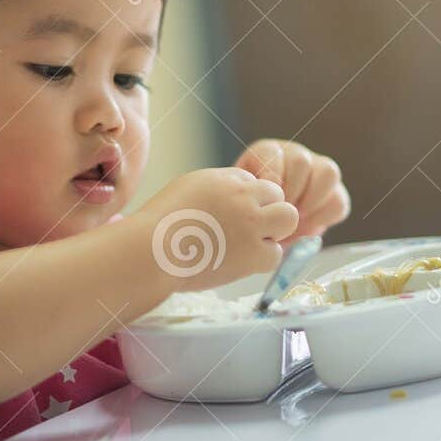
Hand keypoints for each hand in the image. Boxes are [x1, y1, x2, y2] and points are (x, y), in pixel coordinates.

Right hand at [135, 167, 298, 290]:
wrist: (152, 249)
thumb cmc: (160, 223)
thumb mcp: (186, 188)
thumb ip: (215, 189)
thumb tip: (230, 197)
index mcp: (224, 179)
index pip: (253, 182)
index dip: (247, 200)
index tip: (231, 215)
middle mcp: (243, 196)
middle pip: (278, 194)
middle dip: (270, 210)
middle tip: (250, 228)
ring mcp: (251, 223)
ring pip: (288, 219)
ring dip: (273, 232)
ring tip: (248, 245)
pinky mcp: (253, 253)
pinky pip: (276, 253)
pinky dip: (263, 259)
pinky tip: (241, 261)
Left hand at [234, 139, 350, 241]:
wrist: (261, 222)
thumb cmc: (247, 211)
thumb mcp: (243, 203)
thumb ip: (250, 202)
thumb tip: (268, 210)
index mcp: (267, 152)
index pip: (272, 154)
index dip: (271, 180)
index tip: (266, 203)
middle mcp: (295, 155)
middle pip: (301, 161)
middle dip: (292, 192)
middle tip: (281, 212)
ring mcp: (318, 169)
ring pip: (328, 173)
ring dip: (313, 200)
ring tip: (298, 219)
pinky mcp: (334, 191)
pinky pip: (339, 199)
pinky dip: (324, 217)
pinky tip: (308, 227)